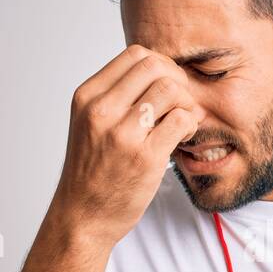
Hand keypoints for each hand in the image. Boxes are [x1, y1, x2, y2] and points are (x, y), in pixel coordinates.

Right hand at [53, 44, 204, 245]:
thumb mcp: (89, 124)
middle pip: (154, 66)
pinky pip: (181, 120)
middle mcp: (101, 111)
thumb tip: (159, 72)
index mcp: (87, 97)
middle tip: (179, 103)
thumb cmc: (91, 172)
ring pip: (170, 90)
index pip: (134, 55)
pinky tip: (182, 137)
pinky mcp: (145, 157)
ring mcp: (122, 134)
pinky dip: (190, 124)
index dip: (160, 65)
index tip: (166, 87)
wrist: (82, 217)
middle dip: (177, 80)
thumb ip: (116, 97)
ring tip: (181, 122)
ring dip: (186, 103)